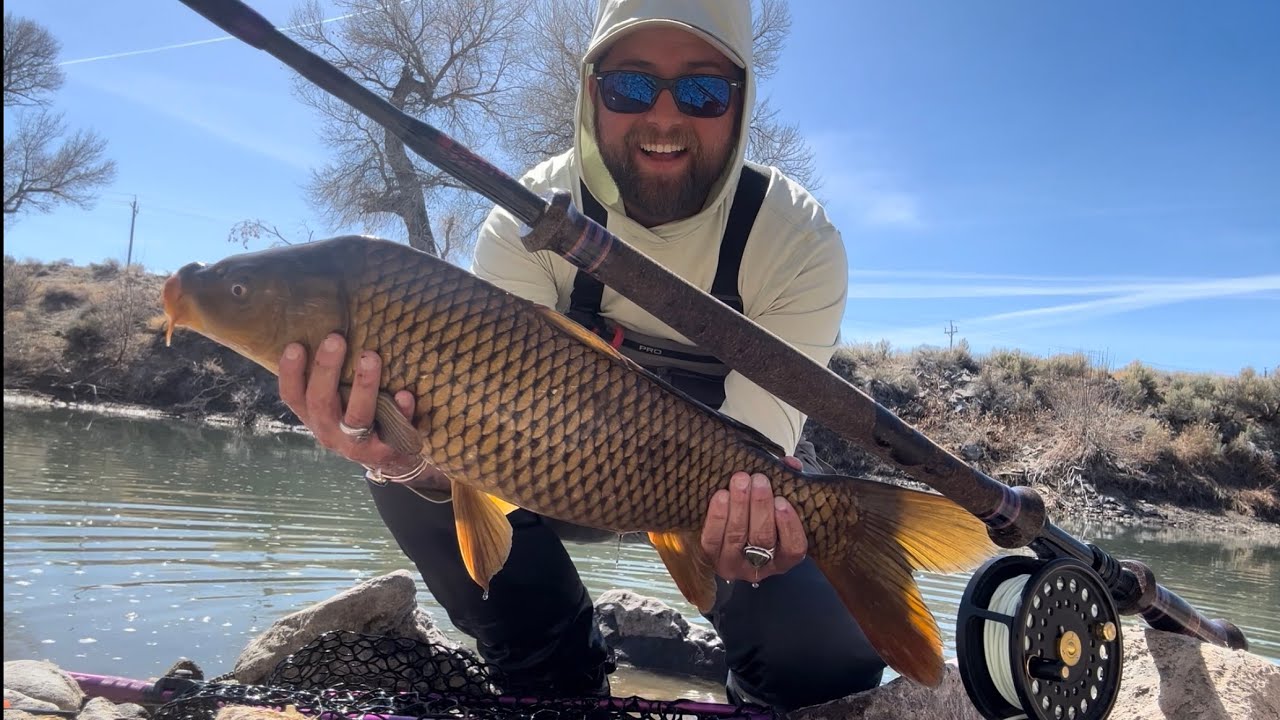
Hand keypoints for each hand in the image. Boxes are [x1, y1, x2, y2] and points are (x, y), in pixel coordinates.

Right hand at [279, 333, 439, 487]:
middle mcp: (329, 431)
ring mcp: (357, 445)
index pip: (292, 396)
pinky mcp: (386, 452)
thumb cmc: (359, 417)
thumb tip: (334, 327)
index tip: (295, 345)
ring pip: (356, 417)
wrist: (389, 458)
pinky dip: (401, 411)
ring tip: (371, 357)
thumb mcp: (338, 401)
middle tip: (336, 338)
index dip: (290, 372)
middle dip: (327, 369)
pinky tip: (405, 394)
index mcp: (314, 416)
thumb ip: (333, 376)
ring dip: (364, 385)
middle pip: (321, 402)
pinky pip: (395, 432)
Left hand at [700, 456, 807, 583]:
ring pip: (736, 537)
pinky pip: (712, 539)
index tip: (782, 501)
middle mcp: (760, 566)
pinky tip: (721, 496)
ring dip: (739, 506)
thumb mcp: (780, 501)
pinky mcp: (710, 558)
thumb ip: (788, 483)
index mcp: (784, 557)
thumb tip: (791, 464)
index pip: (793, 548)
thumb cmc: (762, 513)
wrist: (732, 522)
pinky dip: (717, 517)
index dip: (788, 526)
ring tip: (740, 480)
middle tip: (759, 480)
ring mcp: (733, 564)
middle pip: (762, 539)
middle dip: (760, 507)